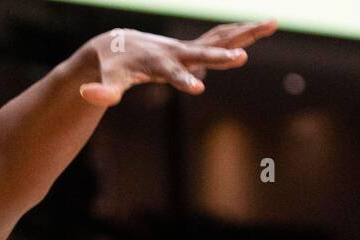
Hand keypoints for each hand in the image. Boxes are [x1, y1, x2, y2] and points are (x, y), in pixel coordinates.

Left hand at [78, 21, 275, 105]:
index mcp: (158, 63)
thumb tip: (86, 96)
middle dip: (221, 56)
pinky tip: (265, 27)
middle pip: (203, 52)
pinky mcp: (193, 48)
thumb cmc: (113, 68)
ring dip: (245, 32)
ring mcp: (187, 48)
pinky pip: (221, 38)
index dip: (183, 81)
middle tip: (242, 57)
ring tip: (272, 22)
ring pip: (219, 38)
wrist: (117, 45)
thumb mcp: (107, 82)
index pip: (172, 74)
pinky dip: (242, 32)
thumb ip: (101, 91)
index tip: (198, 88)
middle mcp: (176, 52)